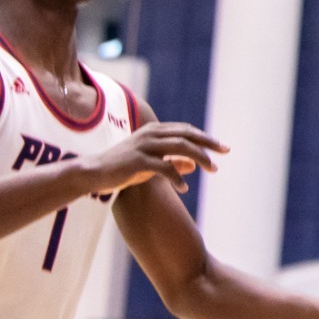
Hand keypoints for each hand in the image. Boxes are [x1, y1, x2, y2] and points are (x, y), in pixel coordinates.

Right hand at [87, 121, 226, 193]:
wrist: (93, 173)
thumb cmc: (123, 168)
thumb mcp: (151, 163)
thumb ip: (172, 161)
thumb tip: (193, 164)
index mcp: (154, 130)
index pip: (187, 130)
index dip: (205, 137)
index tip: (222, 147)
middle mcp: (151, 134)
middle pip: (188, 135)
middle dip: (209, 143)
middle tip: (225, 152)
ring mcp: (144, 146)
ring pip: (181, 147)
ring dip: (200, 158)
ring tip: (212, 170)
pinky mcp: (137, 161)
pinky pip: (165, 167)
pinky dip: (178, 177)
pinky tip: (184, 188)